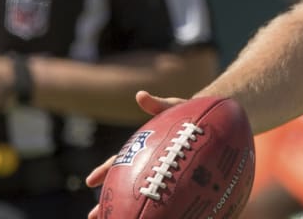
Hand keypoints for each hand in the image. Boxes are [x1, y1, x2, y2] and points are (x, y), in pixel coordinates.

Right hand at [86, 91, 185, 218]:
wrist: (212, 120)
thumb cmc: (189, 113)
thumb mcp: (174, 107)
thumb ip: (158, 104)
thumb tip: (141, 95)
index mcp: (142, 148)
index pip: (118, 161)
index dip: (104, 170)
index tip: (90, 181)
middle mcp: (147, 163)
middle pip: (122, 184)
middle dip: (108, 199)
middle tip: (94, 215)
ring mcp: (160, 172)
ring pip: (140, 194)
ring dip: (126, 208)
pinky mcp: (176, 179)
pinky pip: (166, 196)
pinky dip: (159, 208)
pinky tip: (158, 218)